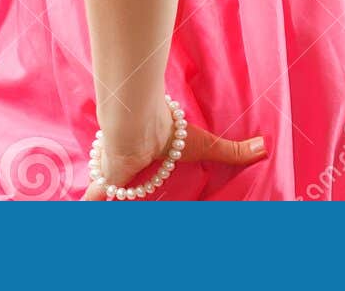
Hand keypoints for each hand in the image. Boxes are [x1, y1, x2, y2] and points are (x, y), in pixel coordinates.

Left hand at [80, 98, 267, 199]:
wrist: (140, 125)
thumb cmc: (171, 133)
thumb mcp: (204, 145)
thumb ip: (232, 150)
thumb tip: (266, 146)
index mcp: (155, 158)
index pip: (152, 173)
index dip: (150, 179)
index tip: (154, 182)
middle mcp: (135, 166)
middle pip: (129, 186)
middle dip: (127, 195)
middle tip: (131, 207)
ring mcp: (118, 175)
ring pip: (109, 195)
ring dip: (106, 202)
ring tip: (103, 220)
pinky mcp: (105, 183)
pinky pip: (93, 200)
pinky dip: (86, 208)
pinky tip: (78, 216)